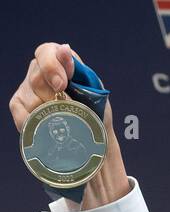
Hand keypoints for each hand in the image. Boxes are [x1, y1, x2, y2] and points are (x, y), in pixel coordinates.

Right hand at [9, 41, 127, 206]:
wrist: (93, 149)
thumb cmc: (96, 119)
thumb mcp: (96, 96)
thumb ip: (81, 74)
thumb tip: (64, 50)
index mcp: (61, 64)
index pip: (47, 53)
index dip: (51, 65)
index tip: (61, 84)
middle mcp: (41, 73)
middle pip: (36, 77)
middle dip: (52, 95)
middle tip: (66, 109)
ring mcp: (29, 91)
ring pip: (29, 96)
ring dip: (46, 112)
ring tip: (61, 123)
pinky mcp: (21, 109)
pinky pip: (20, 113)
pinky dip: (31, 122)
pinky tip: (43, 129)